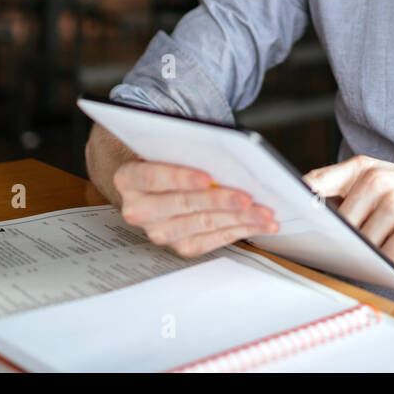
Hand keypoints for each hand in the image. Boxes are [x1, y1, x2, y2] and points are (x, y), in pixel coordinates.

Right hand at [113, 160, 277, 257]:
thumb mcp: (165, 147)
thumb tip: (223, 157)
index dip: (182, 178)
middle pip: (184, 205)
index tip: (207, 177)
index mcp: (129, 178)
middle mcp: (139, 209)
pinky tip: (257, 224)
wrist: (150, 184)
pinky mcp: (178, 246)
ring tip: (264, 212)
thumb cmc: (164, 159)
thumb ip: (184, 150)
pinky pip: (211, 241)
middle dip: (220, 201)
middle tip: (247, 198)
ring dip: (238, 219)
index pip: (154, 177)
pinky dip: (238, 231)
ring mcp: (158, 231)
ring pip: (203, 225)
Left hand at [302, 155, 393, 266]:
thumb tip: (308, 212)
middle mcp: (376, 181)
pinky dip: (384, 266)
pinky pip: (387, 256)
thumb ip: (345, 188)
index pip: (316, 184)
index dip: (297, 205)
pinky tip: (387, 266)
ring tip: (367, 260)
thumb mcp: (381, 177)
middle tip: (333, 256)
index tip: (282, 222)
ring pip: (361, 243)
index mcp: (362, 168)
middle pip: (338, 224)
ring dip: (363, 257)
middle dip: (336, 242)